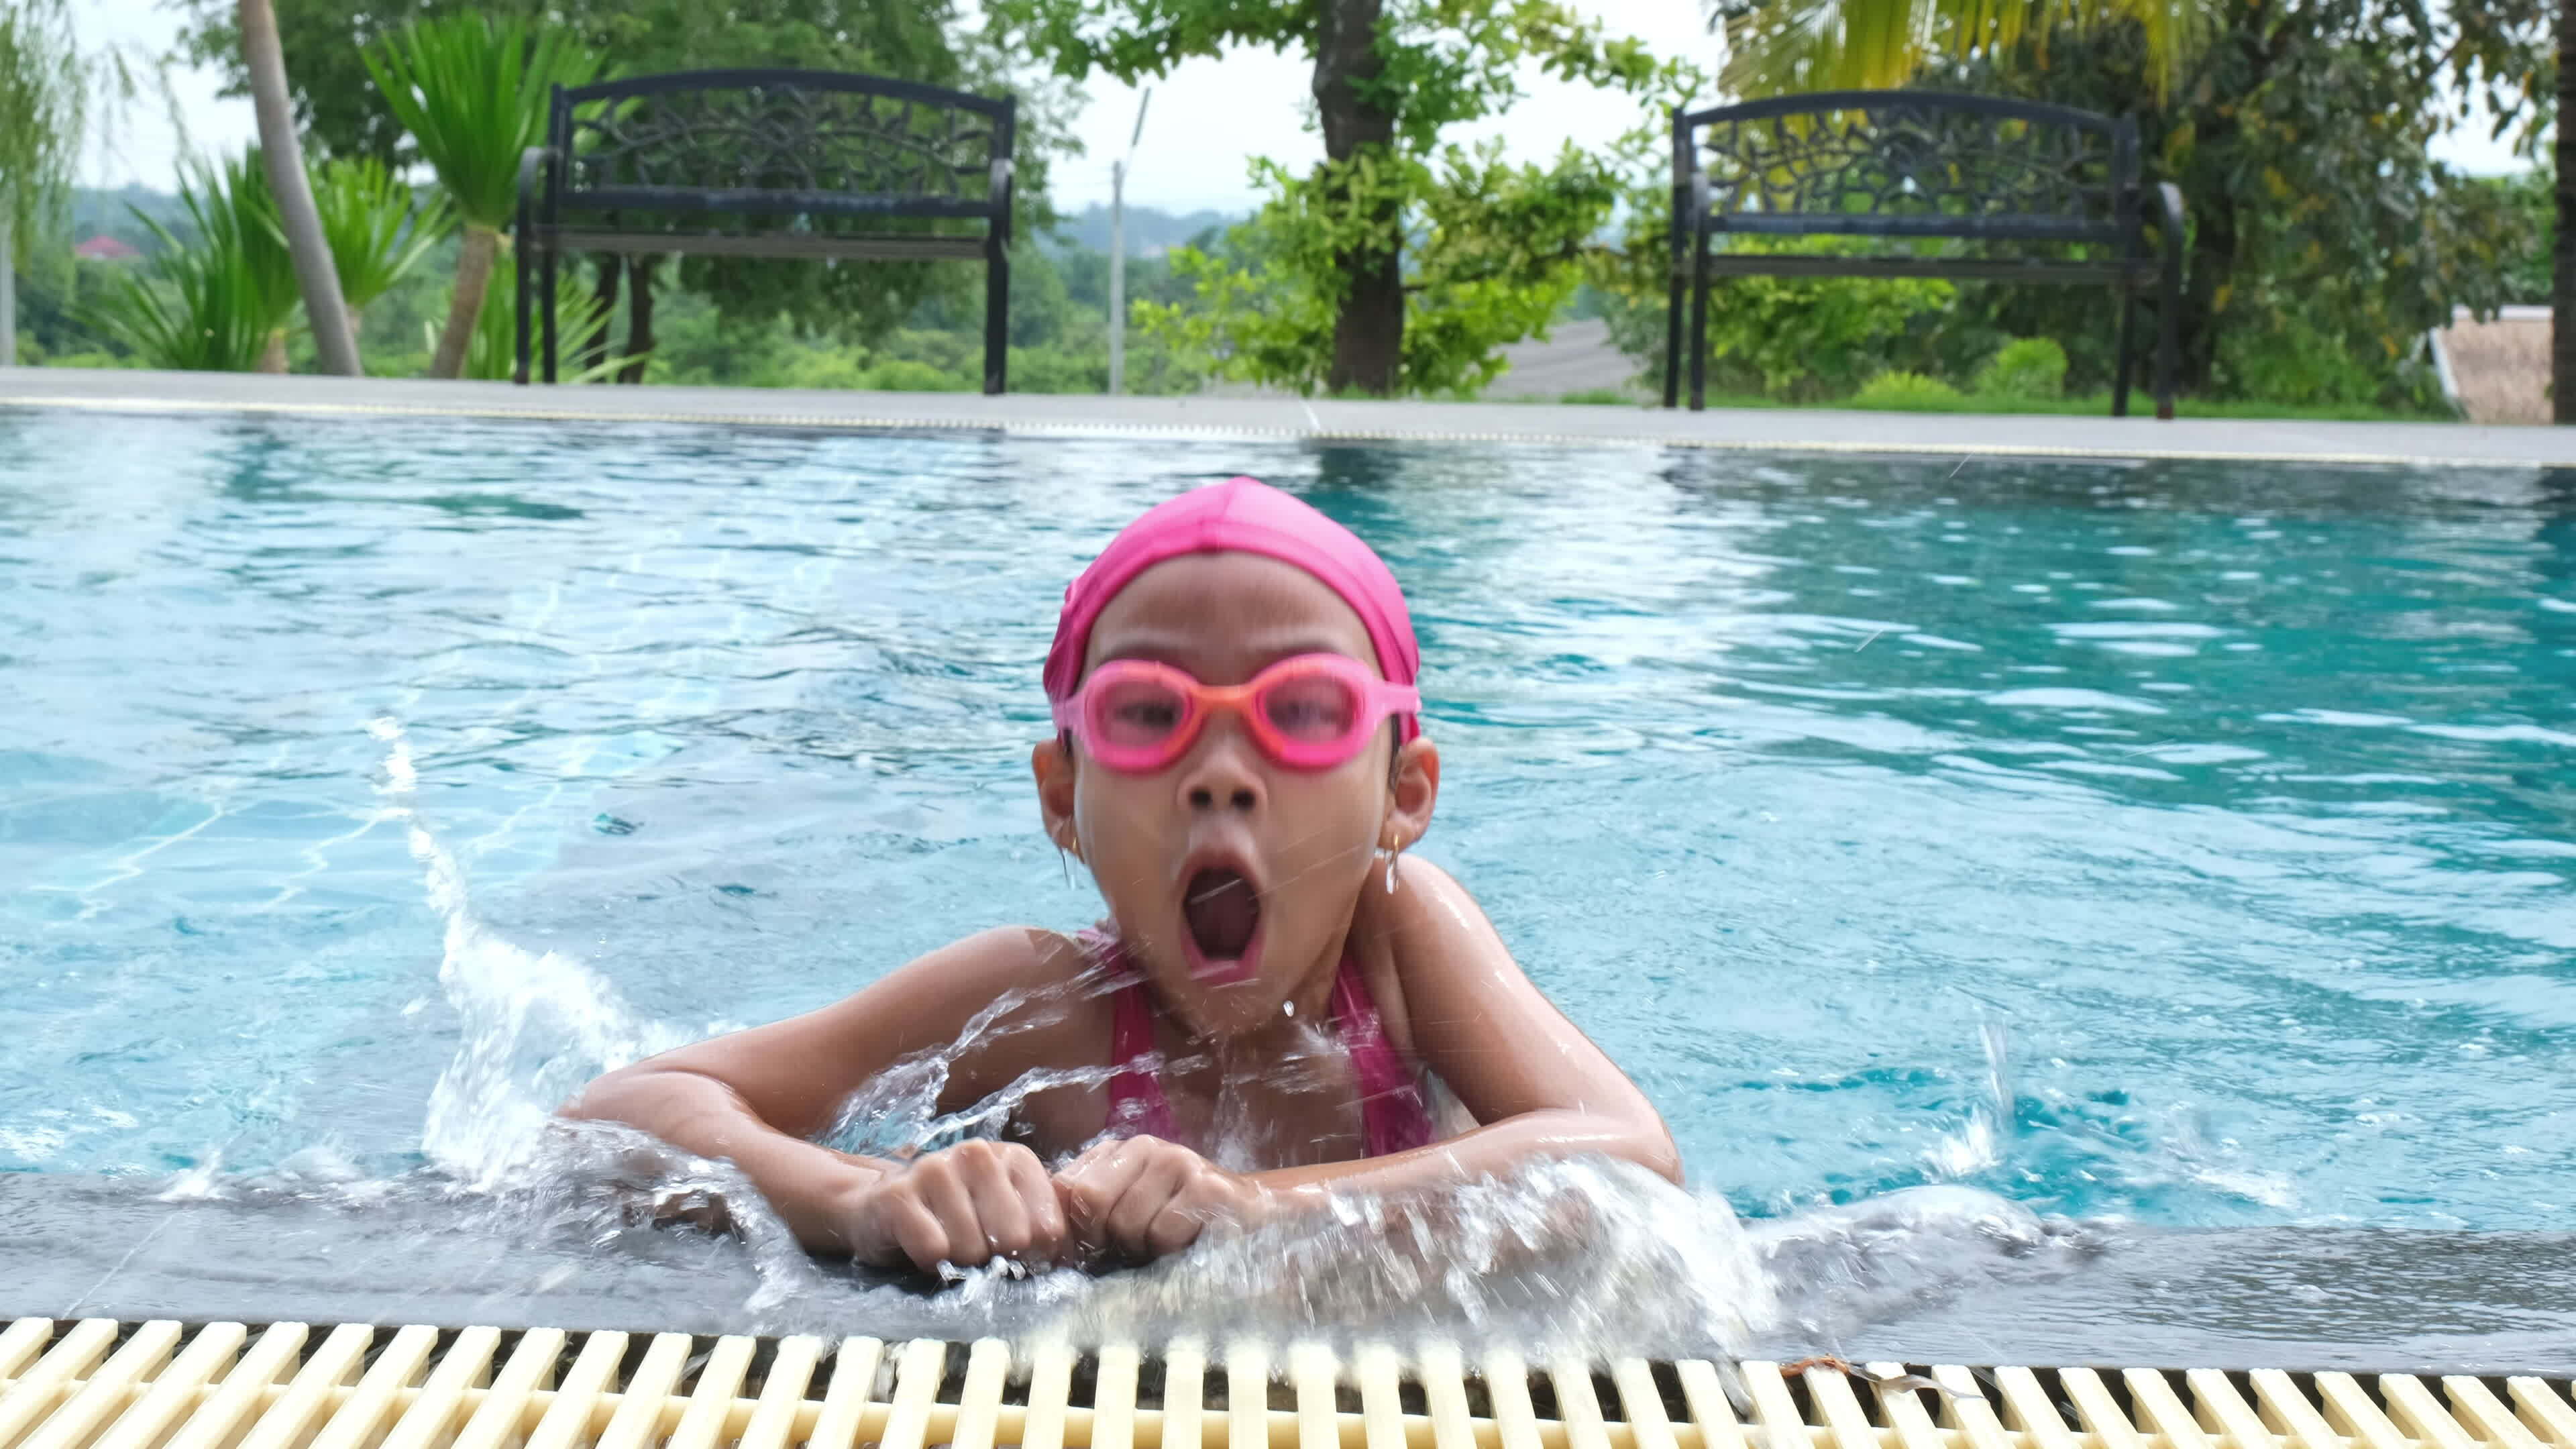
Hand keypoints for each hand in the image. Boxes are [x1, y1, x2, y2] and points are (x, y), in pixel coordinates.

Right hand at [834, 1140, 1066, 1272]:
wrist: (880, 1208)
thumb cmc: (953, 1218)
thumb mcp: (1005, 1216)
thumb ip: (1041, 1230)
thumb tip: (1063, 1258)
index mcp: (1014, 1158)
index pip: (1049, 1229)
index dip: (1032, 1255)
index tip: (1010, 1253)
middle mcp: (977, 1153)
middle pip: (1013, 1239)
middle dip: (994, 1258)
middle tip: (973, 1250)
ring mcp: (935, 1169)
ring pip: (972, 1249)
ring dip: (958, 1263)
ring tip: (944, 1243)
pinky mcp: (898, 1194)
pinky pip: (933, 1251)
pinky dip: (928, 1263)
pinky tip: (919, 1246)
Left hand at [1053, 1135, 1267, 1261]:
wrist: (1248, 1217)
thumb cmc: (1176, 1222)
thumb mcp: (1126, 1211)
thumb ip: (1086, 1214)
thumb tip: (1044, 1239)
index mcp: (1117, 1151)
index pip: (1065, 1186)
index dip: (1071, 1227)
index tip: (1089, 1249)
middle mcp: (1144, 1146)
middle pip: (1091, 1201)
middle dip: (1106, 1238)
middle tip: (1131, 1248)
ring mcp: (1177, 1161)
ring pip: (1126, 1223)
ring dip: (1142, 1248)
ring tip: (1163, 1243)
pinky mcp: (1205, 1185)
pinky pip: (1161, 1233)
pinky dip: (1169, 1251)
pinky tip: (1187, 1241)